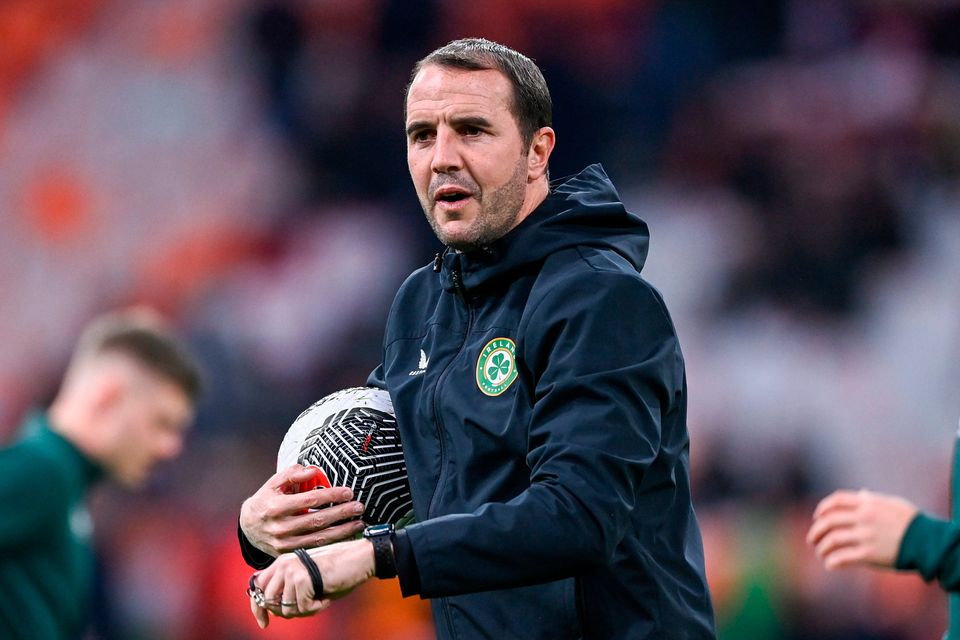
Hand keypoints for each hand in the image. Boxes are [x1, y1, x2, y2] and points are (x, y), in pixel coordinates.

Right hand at [239, 464, 365, 556]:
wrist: (248, 527)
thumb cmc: (266, 500)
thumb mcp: (273, 483)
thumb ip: (292, 473)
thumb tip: (312, 470)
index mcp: (276, 507)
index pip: (310, 500)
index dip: (331, 496)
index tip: (348, 492)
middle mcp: (280, 527)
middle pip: (317, 520)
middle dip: (342, 513)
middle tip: (359, 507)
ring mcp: (284, 544)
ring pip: (318, 538)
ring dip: (342, 531)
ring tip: (359, 523)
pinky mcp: (288, 554)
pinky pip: (314, 548)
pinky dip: (332, 543)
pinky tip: (346, 536)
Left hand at [248, 538, 375, 627]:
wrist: (359, 557)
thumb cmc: (337, 570)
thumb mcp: (307, 578)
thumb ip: (289, 589)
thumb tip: (273, 611)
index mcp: (282, 562)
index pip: (257, 587)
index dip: (257, 608)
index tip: (263, 623)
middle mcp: (283, 564)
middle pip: (267, 601)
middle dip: (284, 613)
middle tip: (306, 609)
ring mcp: (291, 570)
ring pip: (285, 608)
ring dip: (305, 610)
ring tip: (320, 600)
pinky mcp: (302, 579)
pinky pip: (302, 608)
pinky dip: (316, 608)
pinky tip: (326, 598)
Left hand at [807, 489, 918, 569]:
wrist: (928, 542)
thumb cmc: (912, 522)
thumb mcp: (893, 503)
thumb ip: (874, 499)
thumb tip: (862, 493)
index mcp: (867, 503)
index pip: (836, 500)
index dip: (822, 508)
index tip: (816, 516)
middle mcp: (863, 517)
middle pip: (828, 521)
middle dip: (816, 531)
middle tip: (812, 540)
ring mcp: (865, 536)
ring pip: (832, 540)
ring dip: (822, 548)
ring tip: (821, 553)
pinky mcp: (868, 554)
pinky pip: (842, 557)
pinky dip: (832, 561)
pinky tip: (829, 565)